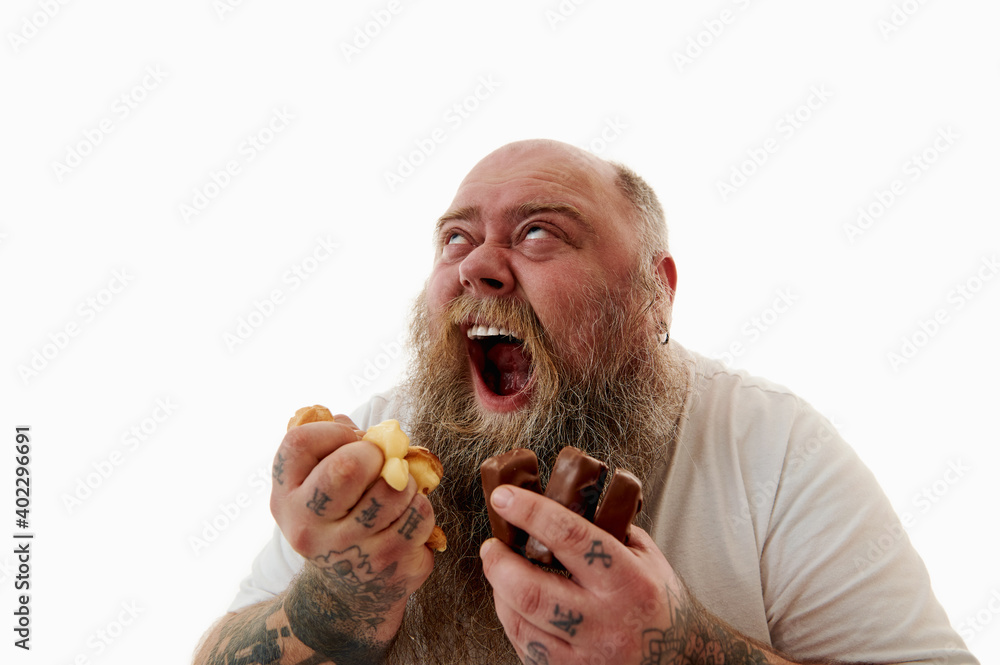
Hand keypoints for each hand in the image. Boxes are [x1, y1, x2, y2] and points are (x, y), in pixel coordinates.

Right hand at [270, 414, 435, 646]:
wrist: (349, 591)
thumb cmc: (340, 515)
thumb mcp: (318, 483)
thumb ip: (336, 447)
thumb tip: (373, 431)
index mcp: (286, 497)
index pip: (299, 442)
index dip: (334, 431)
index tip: (351, 439)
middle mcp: (307, 527)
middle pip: (347, 467)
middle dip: (374, 454)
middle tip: (381, 461)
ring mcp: (346, 550)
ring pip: (392, 489)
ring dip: (405, 481)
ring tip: (397, 489)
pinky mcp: (385, 564)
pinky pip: (418, 515)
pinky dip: (421, 506)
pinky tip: (408, 514)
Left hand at [479, 485, 719, 664]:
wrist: (680, 655)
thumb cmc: (658, 599)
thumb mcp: (645, 554)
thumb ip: (606, 528)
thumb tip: (560, 499)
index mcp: (627, 580)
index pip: (570, 538)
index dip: (530, 512)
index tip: (504, 497)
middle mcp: (605, 620)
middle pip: (532, 591)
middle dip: (499, 564)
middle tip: (492, 545)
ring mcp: (588, 652)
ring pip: (522, 623)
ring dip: (499, 591)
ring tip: (499, 571)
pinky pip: (527, 647)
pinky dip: (511, 619)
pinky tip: (513, 602)